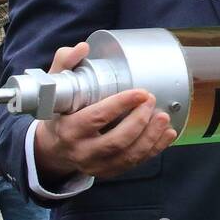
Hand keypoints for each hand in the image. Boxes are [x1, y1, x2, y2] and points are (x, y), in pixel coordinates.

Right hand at [33, 42, 175, 180]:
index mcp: (69, 129)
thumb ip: (65, 64)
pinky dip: (154, 149)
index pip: (97, 118)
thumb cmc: (58, 112)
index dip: (121, 104)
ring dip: (151, 137)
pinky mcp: (109, 171)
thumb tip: (82, 48)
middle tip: (152, 101)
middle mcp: (82, 151)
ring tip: (163, 117)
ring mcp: (96, 165)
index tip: (140, 92)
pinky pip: (135, 163)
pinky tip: (167, 134)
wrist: (53, 147)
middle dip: (139, 121)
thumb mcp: (55, 87)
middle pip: (117, 141)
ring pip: (129, 155)